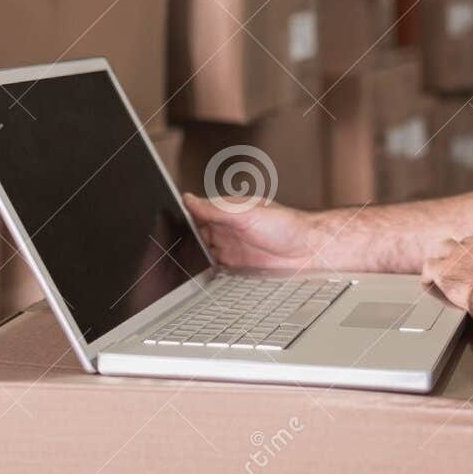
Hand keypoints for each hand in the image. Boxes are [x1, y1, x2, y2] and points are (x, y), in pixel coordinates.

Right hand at [182, 193, 326, 270]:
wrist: (307, 251)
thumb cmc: (285, 225)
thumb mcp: (246, 214)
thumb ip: (216, 209)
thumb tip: (189, 199)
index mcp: (226, 211)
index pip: (196, 213)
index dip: (181, 218)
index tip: (165, 223)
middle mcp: (226, 229)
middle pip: (195, 235)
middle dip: (183, 241)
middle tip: (169, 249)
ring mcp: (230, 248)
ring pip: (202, 253)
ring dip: (193, 258)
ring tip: (179, 263)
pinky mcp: (235, 266)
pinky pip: (213, 269)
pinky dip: (204, 272)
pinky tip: (197, 275)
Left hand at [420, 233, 472, 316]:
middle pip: (468, 242)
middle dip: (466, 255)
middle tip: (466, 271)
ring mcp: (460, 253)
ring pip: (444, 247)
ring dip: (445, 259)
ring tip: (445, 273)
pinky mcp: (443, 269)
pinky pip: (429, 268)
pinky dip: (429, 278)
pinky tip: (431, 288)